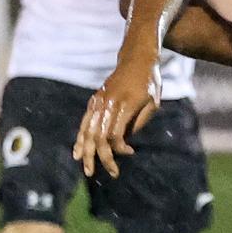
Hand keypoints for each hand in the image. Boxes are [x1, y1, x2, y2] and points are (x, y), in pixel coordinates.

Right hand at [73, 59, 161, 177]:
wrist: (137, 60)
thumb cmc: (149, 83)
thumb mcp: (153, 103)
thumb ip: (138, 122)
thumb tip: (124, 142)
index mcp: (125, 104)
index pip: (115, 134)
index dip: (119, 148)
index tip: (130, 152)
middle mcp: (108, 103)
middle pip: (99, 136)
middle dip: (102, 157)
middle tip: (111, 172)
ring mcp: (98, 101)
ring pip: (87, 131)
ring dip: (87, 152)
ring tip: (88, 169)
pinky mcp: (94, 101)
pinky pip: (84, 122)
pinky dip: (80, 138)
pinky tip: (78, 152)